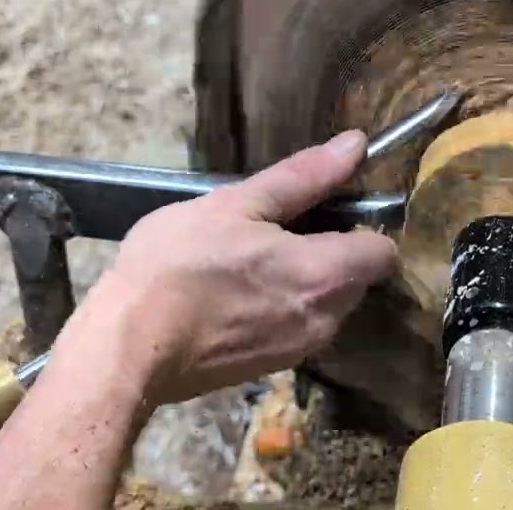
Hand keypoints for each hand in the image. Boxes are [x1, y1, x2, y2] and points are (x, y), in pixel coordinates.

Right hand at [104, 130, 399, 403]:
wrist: (129, 346)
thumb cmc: (178, 264)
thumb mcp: (236, 204)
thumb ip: (303, 176)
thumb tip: (356, 144)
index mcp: (326, 274)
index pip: (383, 252)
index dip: (363, 225)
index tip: (327, 210)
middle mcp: (326, 319)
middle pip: (357, 279)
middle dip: (332, 252)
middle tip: (277, 229)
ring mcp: (298, 350)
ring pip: (326, 306)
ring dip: (305, 282)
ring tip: (250, 260)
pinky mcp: (269, 369)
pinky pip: (295, 329)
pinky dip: (281, 309)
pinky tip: (235, 293)